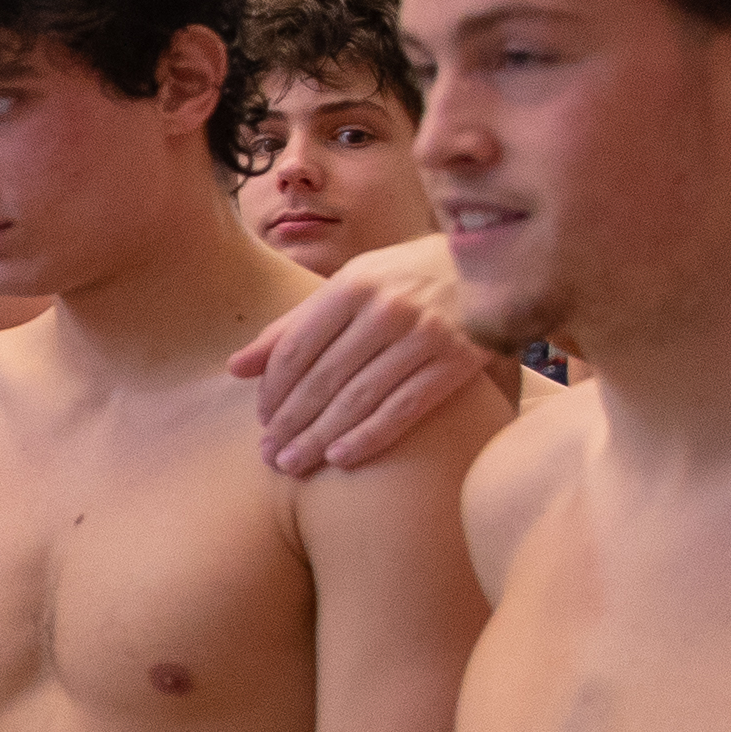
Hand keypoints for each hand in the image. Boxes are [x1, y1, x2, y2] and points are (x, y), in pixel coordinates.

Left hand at [228, 240, 494, 473]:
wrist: (494, 266)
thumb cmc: (408, 280)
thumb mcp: (352, 286)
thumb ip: (295, 326)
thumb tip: (236, 368)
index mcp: (353, 284)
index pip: (297, 347)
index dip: (274, 389)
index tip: (261, 419)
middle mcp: (387, 307)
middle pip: (323, 377)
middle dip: (290, 421)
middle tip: (268, 455)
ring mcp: (425, 334)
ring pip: (359, 398)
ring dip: (319, 437)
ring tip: (292, 465)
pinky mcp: (458, 361)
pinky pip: (405, 408)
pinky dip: (370, 436)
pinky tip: (340, 459)